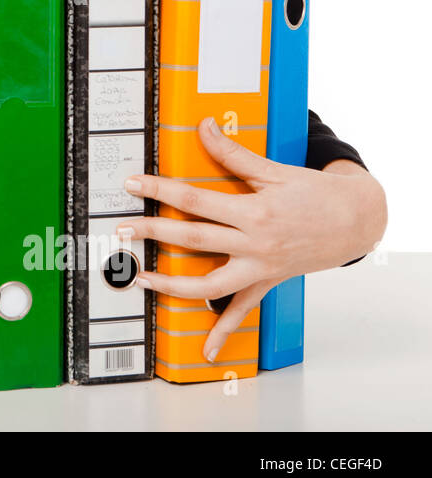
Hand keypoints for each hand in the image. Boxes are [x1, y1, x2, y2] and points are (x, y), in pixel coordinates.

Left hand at [116, 116, 386, 363]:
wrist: (357, 220)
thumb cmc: (316, 194)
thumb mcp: (274, 170)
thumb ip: (233, 153)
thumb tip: (204, 126)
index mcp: (253, 212)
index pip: (196, 200)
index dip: (160, 190)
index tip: (133, 184)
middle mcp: (254, 244)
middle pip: (194, 239)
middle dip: (153, 233)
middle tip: (121, 231)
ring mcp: (260, 268)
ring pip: (210, 284)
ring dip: (173, 286)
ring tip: (142, 279)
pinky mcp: (267, 282)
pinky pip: (243, 312)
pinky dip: (224, 332)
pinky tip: (207, 350)